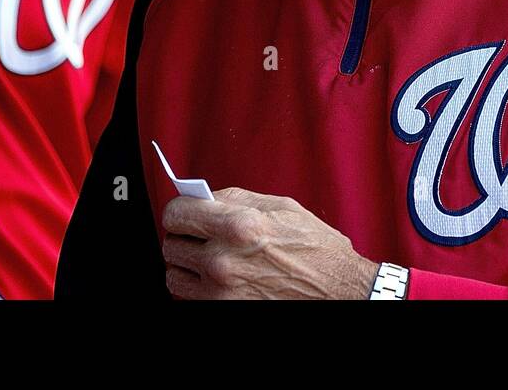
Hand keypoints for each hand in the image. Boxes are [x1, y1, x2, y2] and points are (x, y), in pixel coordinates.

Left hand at [160, 187, 379, 299]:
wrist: (335, 288)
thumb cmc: (314, 246)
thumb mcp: (278, 206)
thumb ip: (233, 198)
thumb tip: (203, 198)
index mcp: (238, 226)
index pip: (177, 214)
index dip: (179, 209)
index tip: (185, 211)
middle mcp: (224, 260)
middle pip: (171, 244)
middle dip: (184, 235)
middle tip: (200, 233)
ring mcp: (222, 291)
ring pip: (174, 273)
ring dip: (186, 263)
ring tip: (205, 255)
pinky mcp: (224, 310)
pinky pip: (188, 296)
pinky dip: (195, 285)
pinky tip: (213, 276)